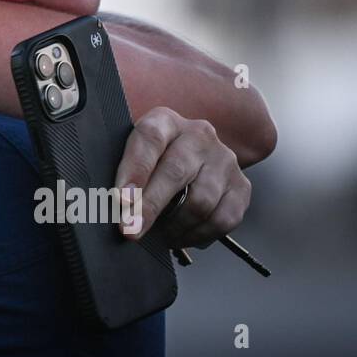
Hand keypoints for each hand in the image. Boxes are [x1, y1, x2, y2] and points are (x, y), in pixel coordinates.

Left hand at [115, 106, 251, 248]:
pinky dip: (198, 235)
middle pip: (176, 172)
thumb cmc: (153, 160)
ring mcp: (224, 160)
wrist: (189, 159)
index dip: (135, 170)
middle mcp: (198, 135)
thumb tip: (115, 205)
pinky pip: (222, 220)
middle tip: (131, 229)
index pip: (150, 139)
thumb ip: (124, 172)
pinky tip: (181, 235)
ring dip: (175, 226)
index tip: (122, 200)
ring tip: (158, 234)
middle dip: (150, 206)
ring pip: (201, 201)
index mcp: (165, 121)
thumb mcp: (134, 154)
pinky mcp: (241, 186)